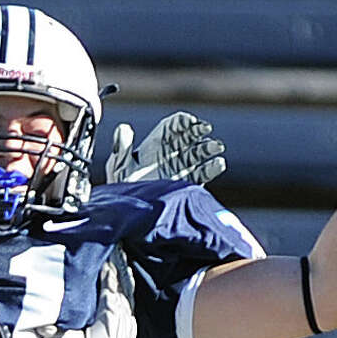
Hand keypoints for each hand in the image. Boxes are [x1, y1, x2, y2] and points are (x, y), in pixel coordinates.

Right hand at [38, 253, 137, 337]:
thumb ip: (52, 332)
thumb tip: (34, 319)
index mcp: (109, 310)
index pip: (107, 277)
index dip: (101, 261)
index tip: (93, 248)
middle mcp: (122, 311)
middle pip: (116, 279)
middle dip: (107, 265)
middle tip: (99, 249)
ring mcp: (128, 320)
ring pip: (123, 290)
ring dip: (115, 278)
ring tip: (107, 263)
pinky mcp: (129, 329)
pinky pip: (125, 303)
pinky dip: (119, 294)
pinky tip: (113, 290)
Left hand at [106, 111, 226, 186]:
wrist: (132, 216)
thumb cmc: (123, 189)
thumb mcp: (118, 167)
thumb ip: (122, 148)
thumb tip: (124, 128)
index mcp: (153, 147)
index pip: (171, 128)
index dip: (182, 122)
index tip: (191, 121)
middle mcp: (168, 155)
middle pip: (187, 137)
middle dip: (198, 131)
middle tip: (206, 129)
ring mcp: (179, 169)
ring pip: (197, 154)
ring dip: (208, 148)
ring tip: (216, 147)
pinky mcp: (186, 184)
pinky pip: (202, 174)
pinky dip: (211, 168)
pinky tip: (218, 164)